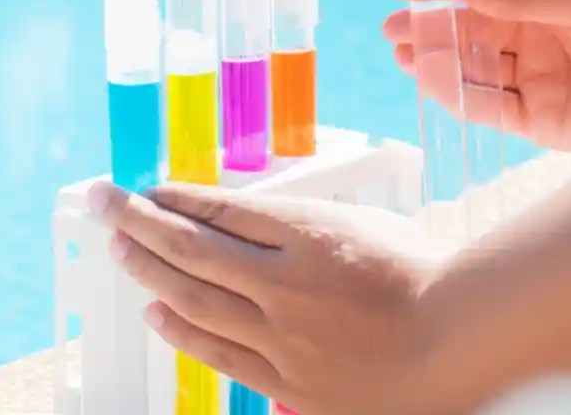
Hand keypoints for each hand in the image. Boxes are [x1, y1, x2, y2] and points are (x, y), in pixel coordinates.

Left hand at [87, 181, 445, 414]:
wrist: (467, 347)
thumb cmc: (426, 275)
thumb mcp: (359, 225)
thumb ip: (296, 224)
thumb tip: (233, 217)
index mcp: (308, 234)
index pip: (218, 210)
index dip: (174, 198)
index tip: (146, 189)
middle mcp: (285, 283)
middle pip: (190, 247)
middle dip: (137, 221)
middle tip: (103, 203)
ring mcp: (284, 336)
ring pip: (194, 298)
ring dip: (149, 269)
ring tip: (118, 249)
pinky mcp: (291, 381)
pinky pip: (221, 353)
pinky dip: (182, 330)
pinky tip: (156, 310)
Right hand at [383, 0, 570, 152]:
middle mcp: (534, 35)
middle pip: (468, 25)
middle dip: (429, 21)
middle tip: (395, 19)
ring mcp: (532, 78)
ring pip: (469, 66)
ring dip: (433, 57)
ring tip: (402, 49)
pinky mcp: (535, 120)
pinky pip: (484, 107)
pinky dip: (454, 95)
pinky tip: (430, 78)